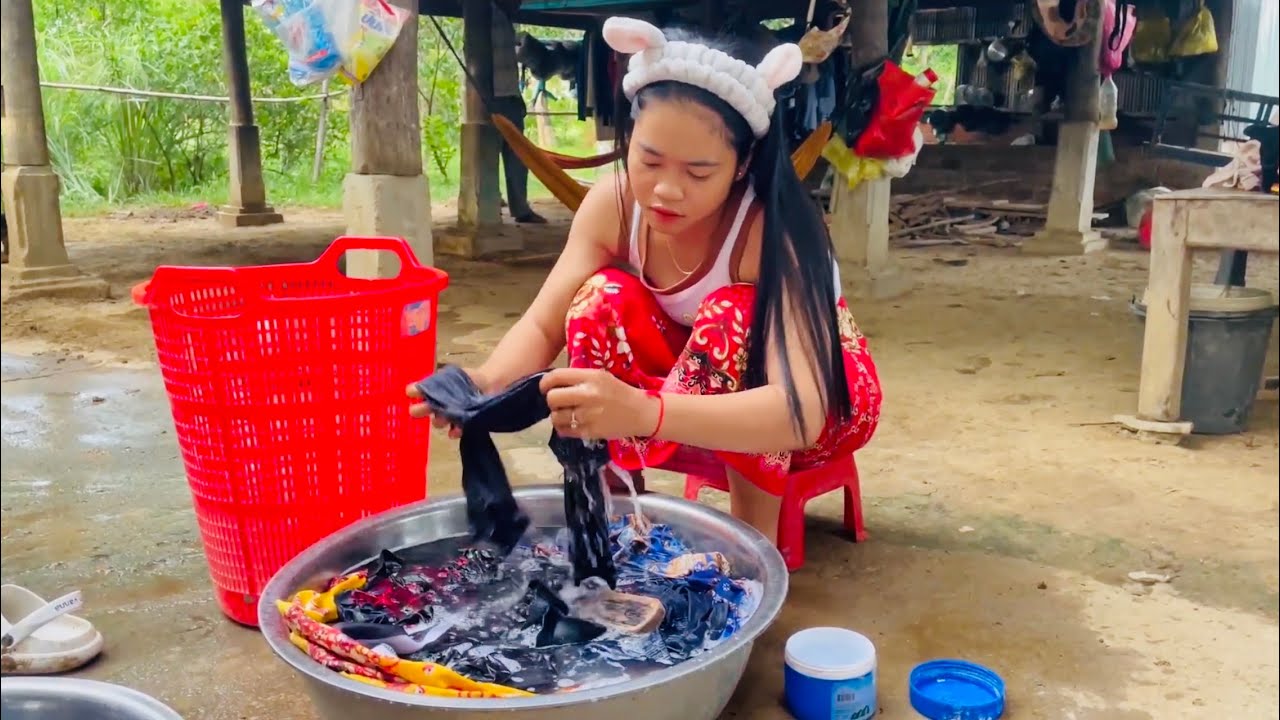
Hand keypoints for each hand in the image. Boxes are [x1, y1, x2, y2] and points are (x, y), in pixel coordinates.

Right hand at [405, 367, 487, 439]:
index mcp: (430, 391)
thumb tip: (418, 387)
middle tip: (416, 410)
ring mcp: (447, 416)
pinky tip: (455, 431)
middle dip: (419, 410)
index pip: (415, 393)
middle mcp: (435, 405)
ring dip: (439, 420)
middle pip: (421, 410)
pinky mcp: (461, 425)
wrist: (488, 385)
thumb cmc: (466, 378)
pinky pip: (454, 432)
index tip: (411, 394)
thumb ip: (436, 380)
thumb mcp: (450, 374)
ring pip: (437, 422)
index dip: (413, 394)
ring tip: (444, 416)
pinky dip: (454, 432)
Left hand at [539, 367, 654, 439]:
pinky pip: (564, 431)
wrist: (640, 413)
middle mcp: (588, 395)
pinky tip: (571, 424)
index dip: (545, 383)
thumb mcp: (600, 376)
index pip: (556, 376)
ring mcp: (588, 415)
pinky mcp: (590, 432)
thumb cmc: (619, 392)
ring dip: (557, 416)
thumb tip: (552, 383)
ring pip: (555, 417)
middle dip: (551, 400)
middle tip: (559, 402)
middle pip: (552, 398)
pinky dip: (563, 428)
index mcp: (591, 377)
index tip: (546, 388)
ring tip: (565, 414)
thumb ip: (577, 378)